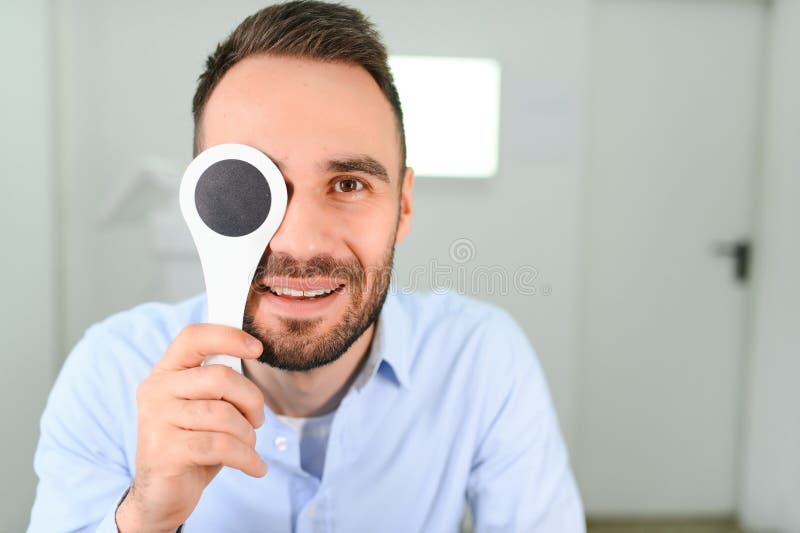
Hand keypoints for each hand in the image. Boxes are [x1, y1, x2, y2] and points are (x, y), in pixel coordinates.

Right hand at [116, 324, 266, 532]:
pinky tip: (255, 467)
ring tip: (248, 446)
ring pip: (224, 415)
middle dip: (251, 400)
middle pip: (221, 377)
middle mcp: (156, 390)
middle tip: (256, 420)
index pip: (193, 336)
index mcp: (166, 372)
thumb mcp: (204, 407)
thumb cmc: (192, 444)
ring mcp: (156, 420)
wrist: (161, 496)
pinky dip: (247, 458)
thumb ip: (218, 383)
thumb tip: (252, 354)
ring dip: (247, 434)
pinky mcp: (164, 451)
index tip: (257, 349)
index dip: (228, 336)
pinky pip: (221, 446)